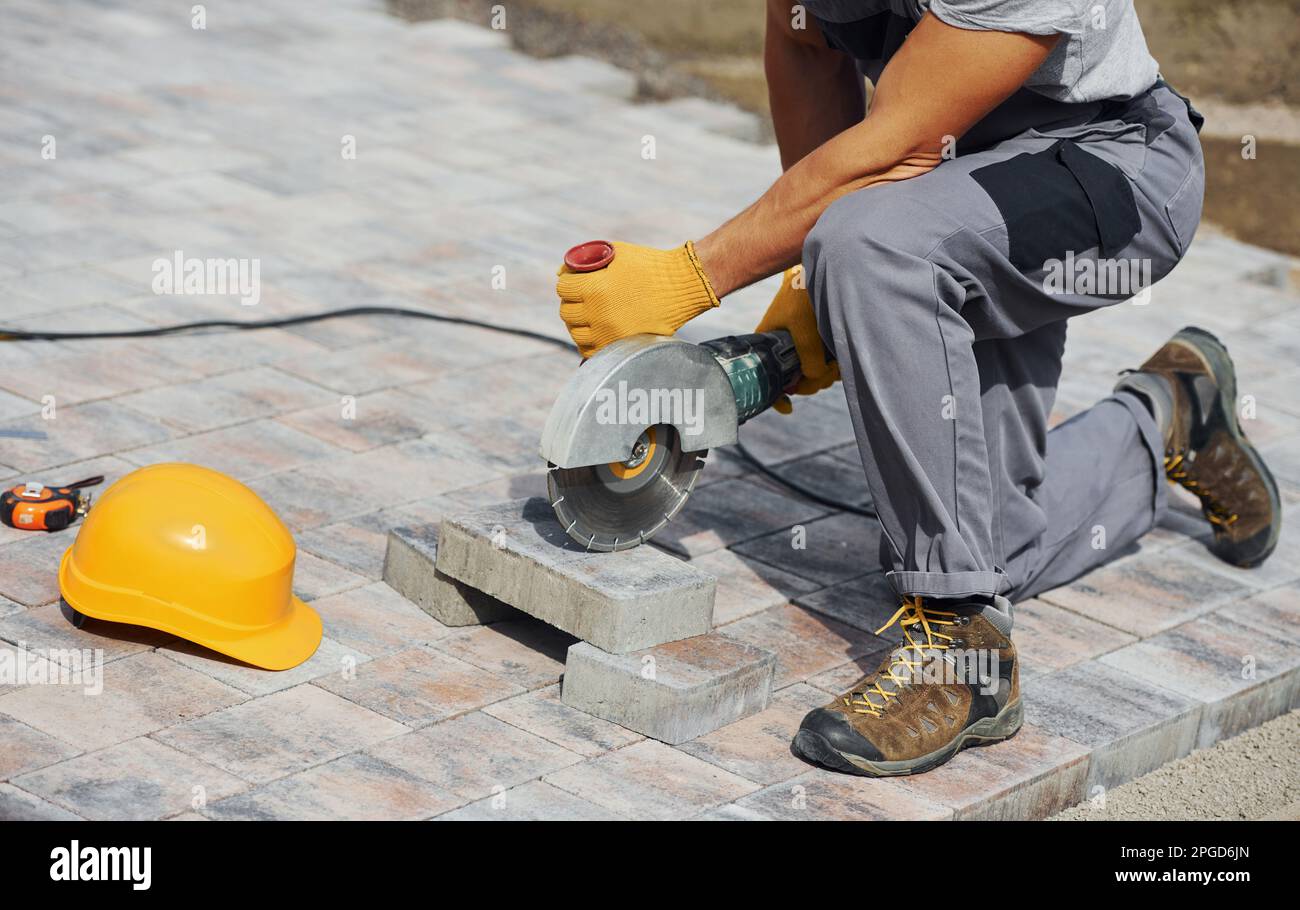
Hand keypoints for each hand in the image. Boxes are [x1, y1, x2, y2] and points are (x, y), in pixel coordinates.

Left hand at [556, 241, 718, 357]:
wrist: (682, 285)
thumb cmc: (650, 265)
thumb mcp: (616, 254)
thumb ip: (586, 261)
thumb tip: (560, 272)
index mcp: (595, 288)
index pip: (563, 288)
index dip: (567, 282)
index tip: (574, 281)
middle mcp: (598, 313)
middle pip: (566, 311)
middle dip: (572, 302)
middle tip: (582, 298)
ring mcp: (609, 333)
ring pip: (576, 333)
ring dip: (578, 323)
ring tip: (589, 315)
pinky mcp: (621, 345)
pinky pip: (591, 351)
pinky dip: (589, 343)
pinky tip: (596, 333)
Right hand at [755, 265, 838, 409]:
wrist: (824, 270)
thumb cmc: (805, 296)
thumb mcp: (804, 330)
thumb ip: (808, 360)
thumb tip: (814, 379)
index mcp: (767, 344)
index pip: (765, 379)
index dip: (776, 397)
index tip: (789, 407)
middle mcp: (782, 349)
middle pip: (795, 381)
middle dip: (812, 383)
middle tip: (829, 372)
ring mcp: (801, 347)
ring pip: (812, 375)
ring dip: (827, 376)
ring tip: (837, 363)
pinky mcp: (818, 344)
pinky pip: (824, 366)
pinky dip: (833, 367)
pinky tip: (840, 361)